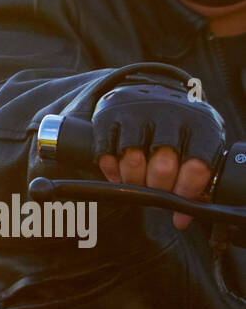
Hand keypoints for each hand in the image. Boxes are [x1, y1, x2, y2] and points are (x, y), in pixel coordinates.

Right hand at [91, 83, 223, 230]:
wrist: (147, 89)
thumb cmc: (177, 130)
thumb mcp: (196, 148)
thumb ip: (195, 184)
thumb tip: (182, 219)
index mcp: (202, 123)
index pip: (197, 166)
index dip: (185, 191)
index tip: (176, 201)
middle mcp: (173, 113)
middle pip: (162, 168)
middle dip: (155, 189)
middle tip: (152, 191)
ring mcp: (140, 111)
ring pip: (132, 162)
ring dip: (130, 181)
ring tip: (135, 180)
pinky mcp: (110, 115)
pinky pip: (106, 154)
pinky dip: (110, 169)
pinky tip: (118, 169)